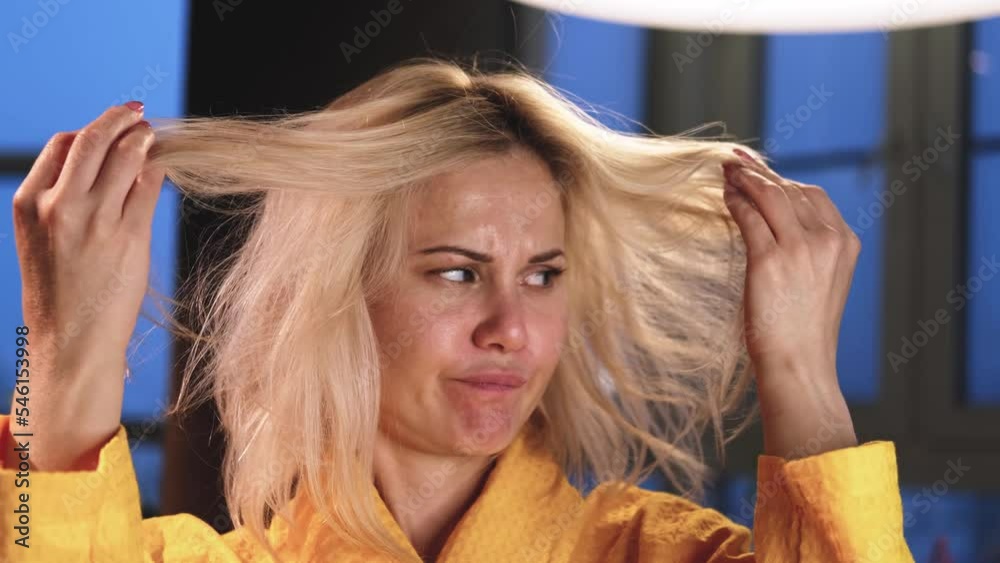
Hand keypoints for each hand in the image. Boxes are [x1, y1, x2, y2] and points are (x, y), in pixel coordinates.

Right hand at [7, 102, 164, 469]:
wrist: (70, 342)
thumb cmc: (61, 292)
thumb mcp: (44, 240)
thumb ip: (65, 200)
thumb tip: (109, 163)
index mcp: (29, 202)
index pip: (63, 144)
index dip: (91, 132)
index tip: (110, 129)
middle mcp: (59, 206)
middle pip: (94, 140)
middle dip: (118, 119)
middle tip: (136, 111)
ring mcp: (94, 220)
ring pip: (126, 157)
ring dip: (143, 140)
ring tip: (153, 135)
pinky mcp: (128, 237)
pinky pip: (149, 187)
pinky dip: (158, 171)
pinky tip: (163, 169)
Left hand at [722, 148, 858, 459]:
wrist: (799, 365)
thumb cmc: (802, 331)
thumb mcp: (818, 283)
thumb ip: (809, 250)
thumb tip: (776, 224)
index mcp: (845, 243)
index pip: (812, 196)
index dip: (782, 179)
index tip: (759, 169)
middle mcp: (827, 240)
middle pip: (789, 189)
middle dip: (760, 171)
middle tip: (734, 159)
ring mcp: (800, 248)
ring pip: (768, 195)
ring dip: (743, 178)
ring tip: (724, 170)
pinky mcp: (770, 260)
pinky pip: (748, 216)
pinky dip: (734, 200)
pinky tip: (722, 194)